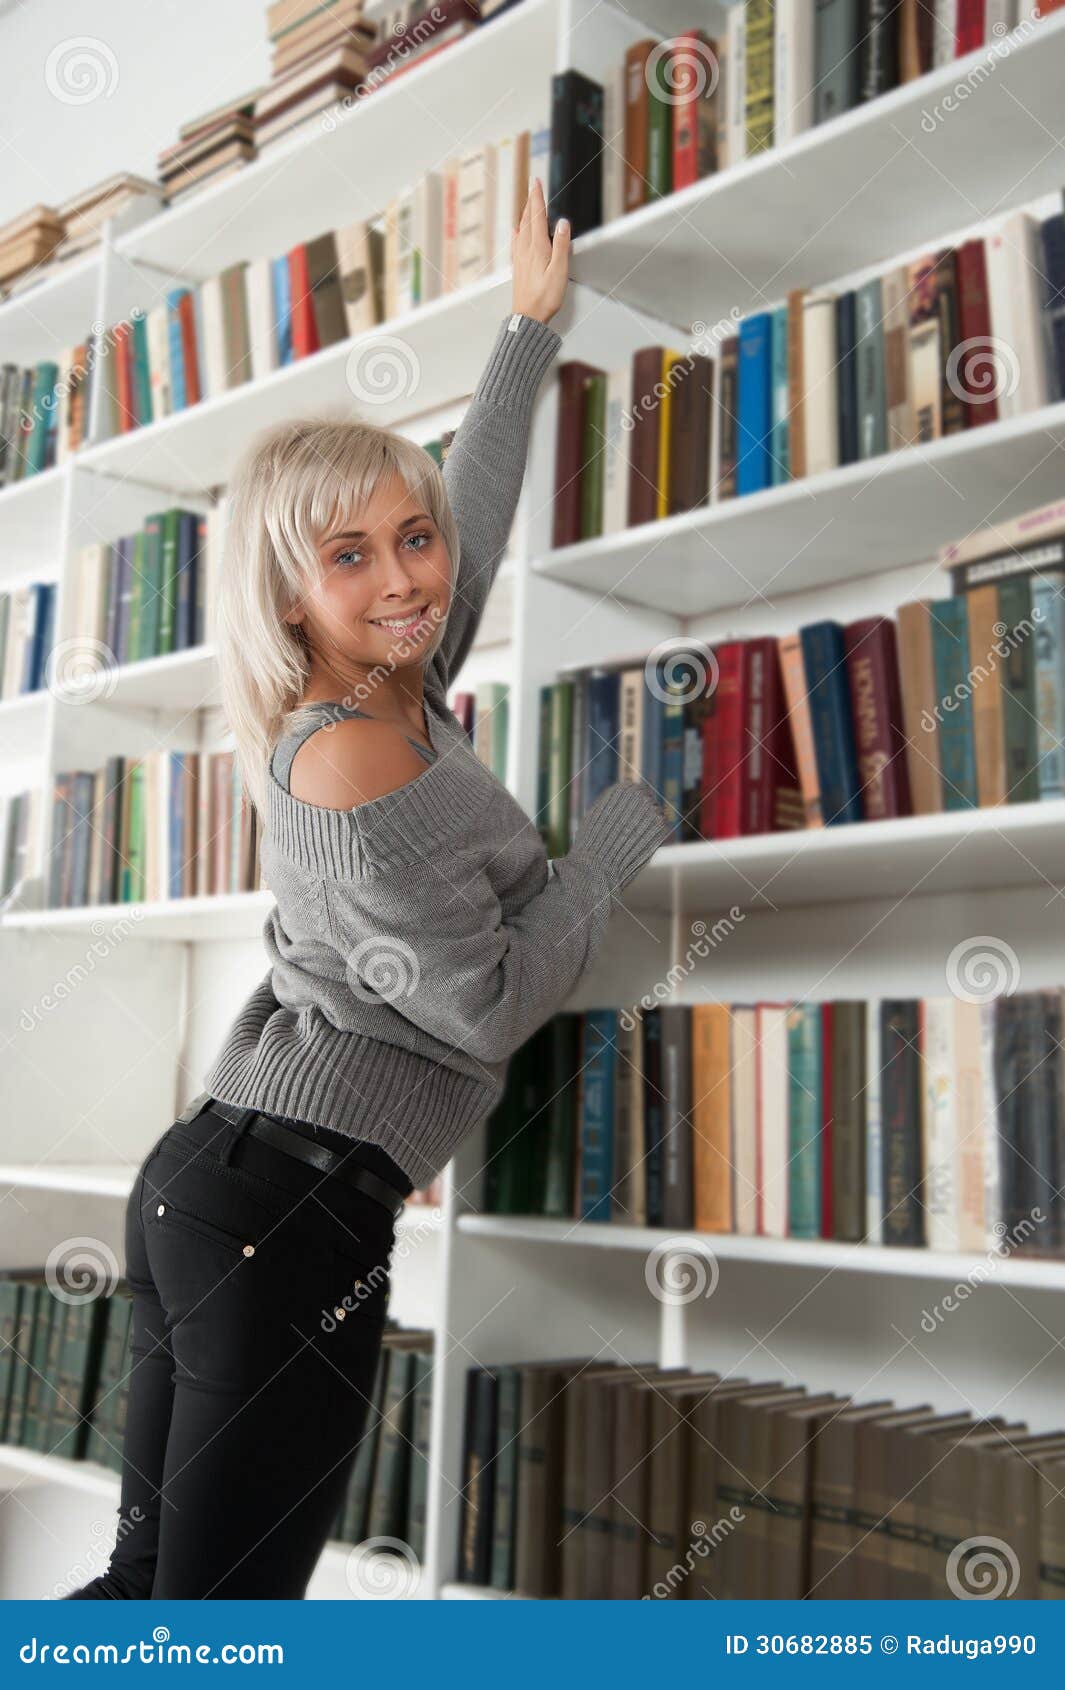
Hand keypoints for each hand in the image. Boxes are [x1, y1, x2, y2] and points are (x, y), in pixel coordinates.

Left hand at [510, 177, 569, 324]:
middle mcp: (526, 250)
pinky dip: (517, 232)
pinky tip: (515, 231)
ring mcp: (520, 258)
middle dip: (531, 201)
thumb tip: (562, 223)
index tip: (536, 182)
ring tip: (527, 204)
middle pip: (527, 219)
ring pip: (521, 229)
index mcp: (537, 247)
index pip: (537, 216)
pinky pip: (516, 244)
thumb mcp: (559, 271)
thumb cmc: (545, 298)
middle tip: (533, 187)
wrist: (528, 317)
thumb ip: (560, 245)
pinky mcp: (518, 267)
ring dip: (524, 214)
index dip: (537, 197)